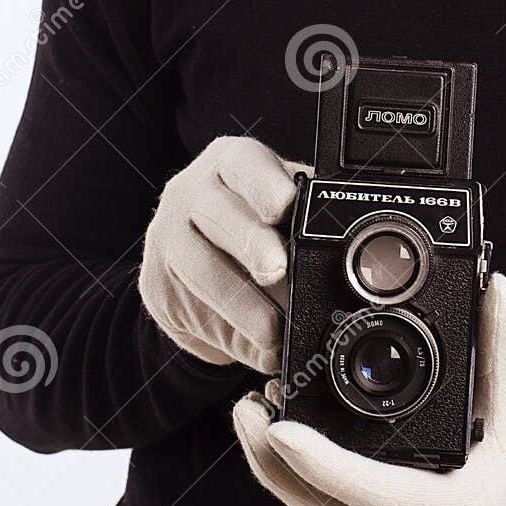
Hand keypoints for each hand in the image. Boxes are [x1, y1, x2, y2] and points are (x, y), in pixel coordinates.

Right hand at [139, 136, 311, 371]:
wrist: (194, 252)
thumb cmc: (253, 221)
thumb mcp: (281, 205)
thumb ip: (306, 217)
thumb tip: (350, 256)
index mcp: (230, 162)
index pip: (245, 163)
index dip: (266, 185)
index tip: (286, 206)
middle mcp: (190, 192)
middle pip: (218, 215)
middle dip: (252, 245)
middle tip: (276, 270)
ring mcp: (166, 237)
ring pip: (202, 270)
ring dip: (243, 306)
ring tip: (274, 331)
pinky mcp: (154, 284)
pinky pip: (191, 310)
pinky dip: (228, 333)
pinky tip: (254, 344)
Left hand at [231, 270, 505, 505]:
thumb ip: (504, 340)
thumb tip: (497, 287)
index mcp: (455, 505)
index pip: (372, 491)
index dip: (320, 464)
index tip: (279, 427)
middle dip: (275, 464)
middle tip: (246, 409)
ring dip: (278, 471)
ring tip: (251, 416)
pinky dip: (300, 478)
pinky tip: (279, 439)